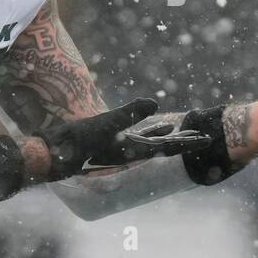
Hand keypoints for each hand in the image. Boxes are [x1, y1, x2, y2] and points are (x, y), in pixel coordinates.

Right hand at [37, 99, 211, 180]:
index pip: (167, 147)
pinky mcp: (110, 140)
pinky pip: (136, 134)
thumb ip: (130, 113)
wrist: (51, 154)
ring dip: (168, 134)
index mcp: (132, 150)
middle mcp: (129, 151)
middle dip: (184, 140)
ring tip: (183, 126)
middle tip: (204, 135)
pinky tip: (156, 121)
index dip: (187, 143)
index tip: (207, 139)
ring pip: (151, 140)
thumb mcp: (105, 123)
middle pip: (164, 145)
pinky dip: (149, 129)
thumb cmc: (75, 141)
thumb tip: (156, 103)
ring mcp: (120, 146)